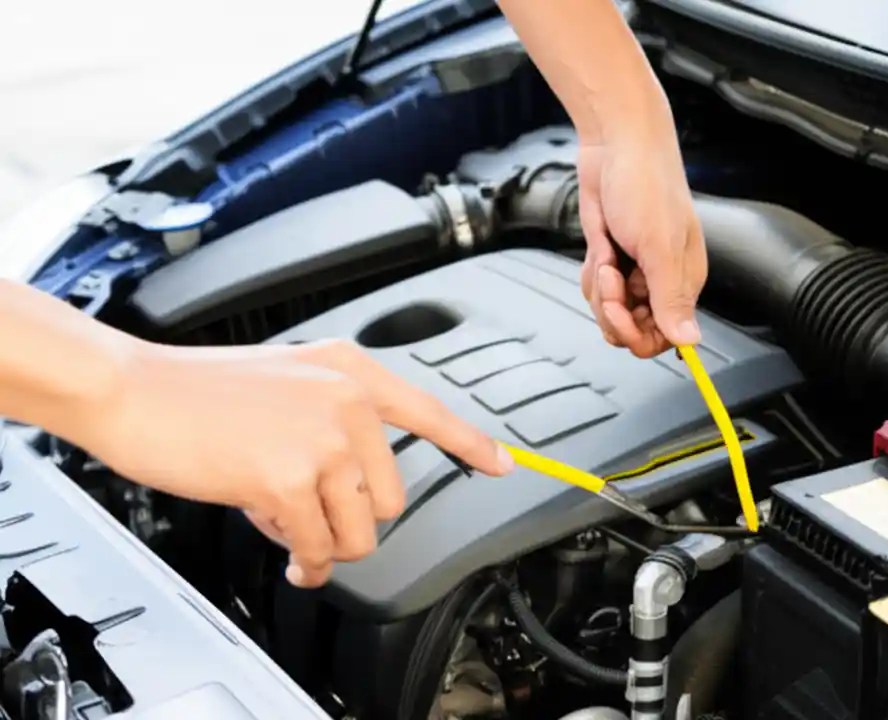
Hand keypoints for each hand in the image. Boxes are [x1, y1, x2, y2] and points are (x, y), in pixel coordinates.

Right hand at [71, 339, 513, 587]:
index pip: (428, 411)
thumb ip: (331, 423)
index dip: (470, 444)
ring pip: (358, 530)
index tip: (502, 464)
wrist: (135, 391)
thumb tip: (355, 491)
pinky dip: (301, 558)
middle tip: (306, 516)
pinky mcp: (290, 478)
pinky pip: (317, 546)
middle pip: (389, 498)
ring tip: (282, 522)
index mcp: (349, 371)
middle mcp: (347, 401)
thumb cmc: (198, 393)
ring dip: (323, 542)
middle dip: (351, 521)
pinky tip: (279, 542)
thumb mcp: (286, 385)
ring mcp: (323, 439)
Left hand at [577, 124, 707, 357]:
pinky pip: (597, 288)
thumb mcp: (660, 247)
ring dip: (600, 285)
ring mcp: (635, 271)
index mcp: (684, 281)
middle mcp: (661, 280)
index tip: (620, 310)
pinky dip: (592, 271)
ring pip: (610, 311)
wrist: (615, 145)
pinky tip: (600, 244)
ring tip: (607, 251)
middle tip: (610, 273)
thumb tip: (690, 342)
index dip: (637, 333)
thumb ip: (671, 299)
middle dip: (612, 307)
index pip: (664, 337)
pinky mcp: (613, 259)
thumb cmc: (645, 184)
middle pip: (633, 328)